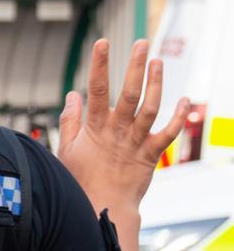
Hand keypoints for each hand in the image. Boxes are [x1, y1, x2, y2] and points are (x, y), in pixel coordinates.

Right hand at [57, 39, 188, 215]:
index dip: (100, 65)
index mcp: (94, 127)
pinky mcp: (150, 156)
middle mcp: (117, 131)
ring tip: (158, 61)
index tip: (103, 42)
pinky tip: (184, 100)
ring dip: (156, 84)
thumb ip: (70, 120)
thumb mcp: (66, 149)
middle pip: (129, 93)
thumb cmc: (80, 180)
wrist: (102, 208)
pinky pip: (167, 135)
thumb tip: (73, 94)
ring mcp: (135, 143)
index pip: (96, 89)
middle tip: (141, 43)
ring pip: (149, 109)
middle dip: (135, 66)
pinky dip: (177, 118)